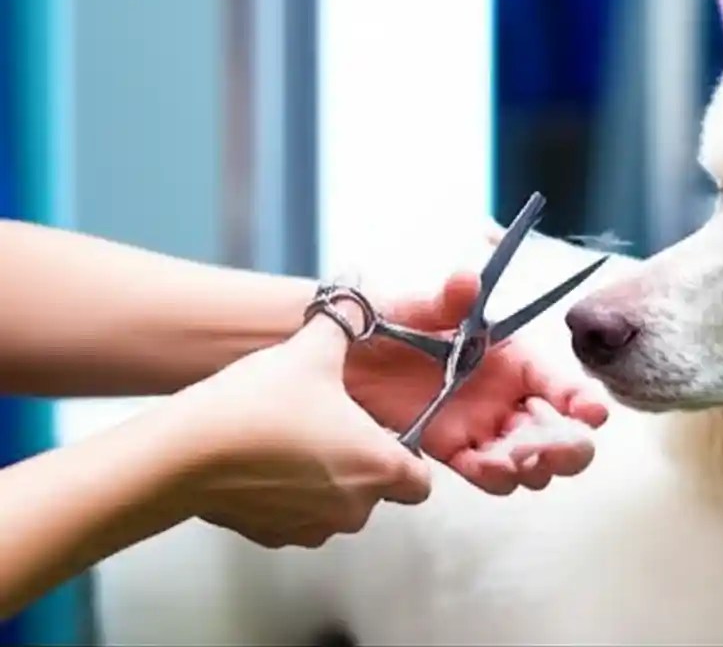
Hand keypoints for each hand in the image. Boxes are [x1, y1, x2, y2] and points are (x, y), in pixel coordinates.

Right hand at [174, 306, 432, 548]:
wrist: (186, 451)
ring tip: (293, 439)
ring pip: (336, 507)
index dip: (406, 457)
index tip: (383, 432)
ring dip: (324, 481)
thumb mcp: (311, 352)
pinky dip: (287, 496)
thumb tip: (355, 302)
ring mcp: (312, 527)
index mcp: (378, 467)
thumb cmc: (259, 406)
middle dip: (360, 463)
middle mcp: (353, 508)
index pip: (419, 482)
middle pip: (377, 492)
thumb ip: (344, 323)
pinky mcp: (272, 536)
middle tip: (331, 426)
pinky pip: (295, 517)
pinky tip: (264, 460)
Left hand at [344, 272, 611, 494]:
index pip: (560, 382)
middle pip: (556, 431)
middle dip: (567, 446)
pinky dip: (492, 476)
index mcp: (513, 357)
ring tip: (518, 461)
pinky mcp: (451, 449)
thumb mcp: (415, 303)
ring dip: (531, 466)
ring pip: (526, 460)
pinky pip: (483, 472)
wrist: (340, 350)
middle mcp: (506, 395)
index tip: (592, 412)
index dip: (581, 398)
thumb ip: (445, 298)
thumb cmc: (387, 317)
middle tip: (556, 450)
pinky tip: (488, 469)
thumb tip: (468, 279)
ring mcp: (482, 426)